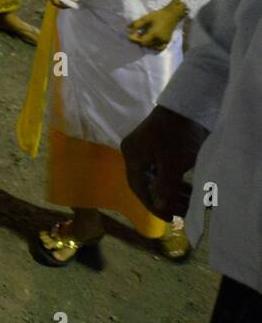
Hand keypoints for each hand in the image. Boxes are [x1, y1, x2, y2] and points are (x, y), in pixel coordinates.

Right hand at [120, 105, 208, 220]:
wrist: (189, 104)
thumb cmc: (177, 134)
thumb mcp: (173, 163)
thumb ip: (165, 187)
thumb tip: (160, 208)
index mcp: (132, 156)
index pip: (139, 188)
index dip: (154, 205)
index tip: (171, 219)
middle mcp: (135, 153)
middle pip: (147, 183)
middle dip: (166, 199)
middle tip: (185, 212)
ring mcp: (146, 148)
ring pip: (156, 176)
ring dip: (173, 190)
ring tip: (190, 202)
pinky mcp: (159, 145)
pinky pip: (163, 168)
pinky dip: (175, 180)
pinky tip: (189, 188)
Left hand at [127, 2, 183, 49]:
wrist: (172, 14)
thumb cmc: (159, 15)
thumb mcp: (146, 18)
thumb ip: (136, 24)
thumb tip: (127, 29)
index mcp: (155, 34)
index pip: (142, 42)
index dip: (135, 39)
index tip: (130, 34)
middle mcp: (160, 40)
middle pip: (146, 45)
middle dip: (139, 41)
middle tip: (135, 34)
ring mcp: (165, 42)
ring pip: (152, 47)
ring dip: (145, 44)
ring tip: (142, 36)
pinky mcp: (167, 42)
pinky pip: (158, 48)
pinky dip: (152, 46)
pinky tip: (149, 41)